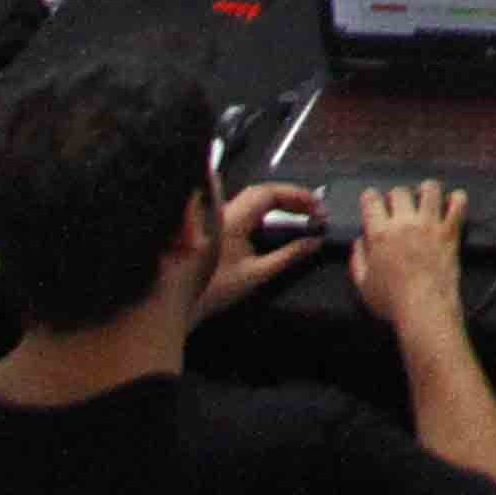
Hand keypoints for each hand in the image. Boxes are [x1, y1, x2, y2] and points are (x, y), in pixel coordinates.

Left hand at [200, 179, 329, 312]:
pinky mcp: (217, 226)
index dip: (297, 196)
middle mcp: (223, 212)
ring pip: (254, 198)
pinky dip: (267, 211)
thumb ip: (288, 255)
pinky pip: (246, 208)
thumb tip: (315, 242)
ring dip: (280, 202)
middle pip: (262, 192)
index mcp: (232, 219)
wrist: (177, 302)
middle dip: (292, 197)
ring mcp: (218, 218)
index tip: (318, 208)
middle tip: (316, 210)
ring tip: (303, 213)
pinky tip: (279, 222)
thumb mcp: (256, 274)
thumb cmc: (214, 290)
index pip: (269, 193)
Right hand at [345, 182, 469, 332]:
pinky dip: (457, 199)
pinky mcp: (451, 231)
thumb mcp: (362, 284)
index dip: (370, 197)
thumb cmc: (392, 301)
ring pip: (430, 189)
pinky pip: (458, 204)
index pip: (372, 200)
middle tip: (399, 205)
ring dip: (425, 190)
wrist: (425, 308)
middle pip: (400, 191)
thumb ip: (358, 259)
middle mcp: (405, 223)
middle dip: (397, 195)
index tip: (373, 200)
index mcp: (380, 233)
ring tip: (425, 198)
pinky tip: (452, 203)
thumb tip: (359, 241)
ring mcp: (430, 225)